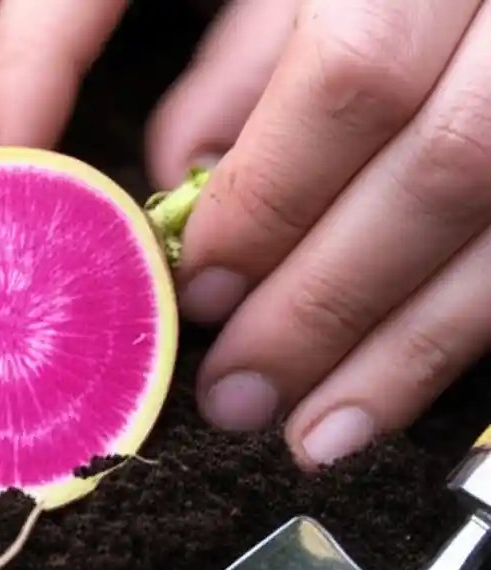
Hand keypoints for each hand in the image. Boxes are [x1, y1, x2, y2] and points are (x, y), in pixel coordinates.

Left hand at [147, 0, 490, 467]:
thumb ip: (236, 64)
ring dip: (406, 351)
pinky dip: (460, 334)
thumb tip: (179, 176)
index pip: (352, 82)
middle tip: (238, 389)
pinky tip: (395, 389)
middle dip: (325, 300)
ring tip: (315, 433)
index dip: (270, 200)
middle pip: (446, 170)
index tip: (200, 286)